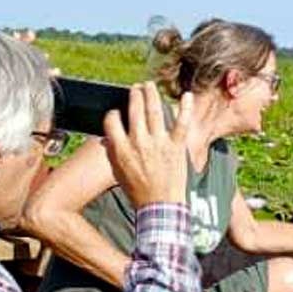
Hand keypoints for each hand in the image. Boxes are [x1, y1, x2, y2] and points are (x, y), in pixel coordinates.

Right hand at [103, 85, 190, 208]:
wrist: (160, 206)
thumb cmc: (138, 191)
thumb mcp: (118, 172)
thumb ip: (112, 153)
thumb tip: (106, 139)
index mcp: (122, 149)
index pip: (112, 120)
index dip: (113, 113)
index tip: (117, 112)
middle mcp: (139, 142)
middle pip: (134, 110)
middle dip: (134, 95)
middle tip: (136, 88)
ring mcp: (159, 143)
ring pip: (154, 111)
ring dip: (151, 94)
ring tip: (149, 85)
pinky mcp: (177, 146)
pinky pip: (181, 123)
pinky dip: (184, 108)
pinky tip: (186, 95)